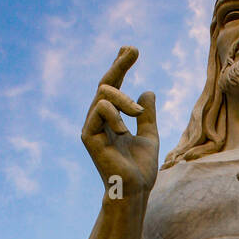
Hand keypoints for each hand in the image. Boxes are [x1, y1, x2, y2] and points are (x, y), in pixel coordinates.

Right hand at [81, 46, 158, 199]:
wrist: (135, 189)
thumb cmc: (141, 169)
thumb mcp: (149, 135)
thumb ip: (147, 115)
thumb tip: (147, 91)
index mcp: (112, 120)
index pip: (113, 88)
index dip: (120, 67)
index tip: (130, 49)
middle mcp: (99, 121)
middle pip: (105, 84)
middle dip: (120, 65)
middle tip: (134, 50)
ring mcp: (92, 127)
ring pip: (104, 94)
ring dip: (124, 100)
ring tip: (137, 114)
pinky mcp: (88, 135)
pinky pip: (100, 109)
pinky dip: (116, 115)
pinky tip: (124, 129)